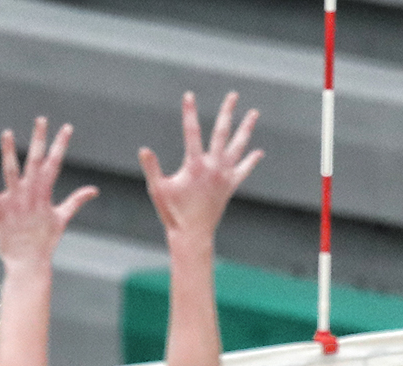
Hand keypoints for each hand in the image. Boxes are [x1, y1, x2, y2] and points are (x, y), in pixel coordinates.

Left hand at [0, 117, 98, 266]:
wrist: (28, 262)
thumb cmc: (45, 241)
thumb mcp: (62, 218)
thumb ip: (76, 201)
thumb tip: (94, 190)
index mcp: (45, 193)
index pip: (55, 163)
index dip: (61, 144)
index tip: (66, 127)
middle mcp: (30, 193)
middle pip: (35, 160)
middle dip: (39, 139)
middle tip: (40, 119)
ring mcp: (14, 200)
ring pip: (11, 170)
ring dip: (9, 151)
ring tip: (7, 133)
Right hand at [140, 92, 262, 254]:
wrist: (193, 234)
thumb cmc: (173, 212)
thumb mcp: (158, 189)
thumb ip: (152, 168)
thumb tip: (143, 149)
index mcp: (195, 165)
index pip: (191, 132)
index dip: (189, 112)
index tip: (189, 95)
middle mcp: (213, 166)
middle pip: (222, 132)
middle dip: (227, 112)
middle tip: (233, 95)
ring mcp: (225, 175)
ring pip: (239, 146)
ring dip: (246, 129)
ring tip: (254, 113)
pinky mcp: (230, 186)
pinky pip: (244, 170)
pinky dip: (251, 160)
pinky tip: (258, 152)